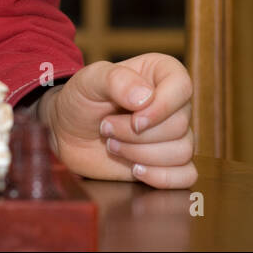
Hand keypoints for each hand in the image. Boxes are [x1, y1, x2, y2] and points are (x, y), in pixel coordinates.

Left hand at [40, 53, 195, 187]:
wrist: (67, 132)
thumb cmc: (81, 99)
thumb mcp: (91, 80)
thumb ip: (117, 80)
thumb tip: (146, 99)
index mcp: (162, 74)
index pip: (183, 87)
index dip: (161, 108)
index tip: (134, 120)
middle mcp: (173, 103)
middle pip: (179, 126)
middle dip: (137, 135)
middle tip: (107, 128)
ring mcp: (173, 134)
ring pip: (182, 151)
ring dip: (142, 154)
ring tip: (113, 145)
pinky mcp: (168, 163)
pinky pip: (186, 175)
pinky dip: (162, 178)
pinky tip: (135, 170)